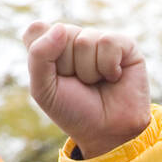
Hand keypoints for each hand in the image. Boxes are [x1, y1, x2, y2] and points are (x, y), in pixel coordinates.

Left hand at [22, 21, 150, 158]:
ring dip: (89, 71)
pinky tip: (114, 77)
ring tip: (97, 83)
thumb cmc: (74, 111)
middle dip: (68, 66)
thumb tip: (60, 28)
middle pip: (61, 34)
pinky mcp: (124, 45)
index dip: (42, 55)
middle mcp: (75, 39)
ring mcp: (99, 40)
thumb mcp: (43, 90)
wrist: (107, 132)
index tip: (54, 78)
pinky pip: (108, 42)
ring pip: (85, 41)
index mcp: (51, 46)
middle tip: (79, 84)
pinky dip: (108, 66)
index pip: (36, 30)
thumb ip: (38, 56)